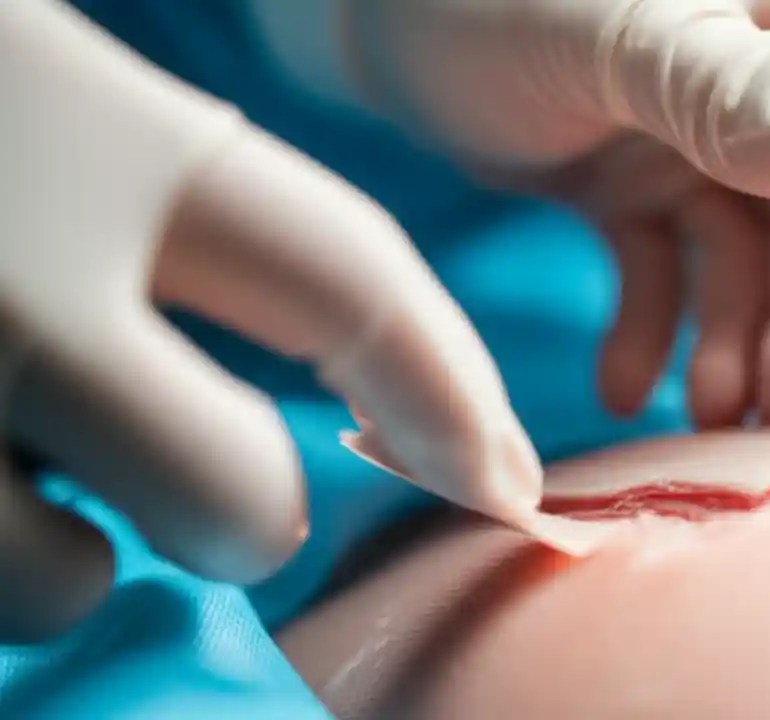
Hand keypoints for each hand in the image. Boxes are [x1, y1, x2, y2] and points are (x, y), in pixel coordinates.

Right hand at [0, 0, 539, 641]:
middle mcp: (10, 282)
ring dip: (67, 549)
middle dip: (247, 511)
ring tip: (4, 451)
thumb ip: (170, 199)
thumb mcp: (51, 80)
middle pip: (235, 496)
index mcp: (108, 139)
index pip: (356, 283)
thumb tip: (316, 369)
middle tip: (204, 472)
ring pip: (58, 585)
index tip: (505, 475)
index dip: (449, 394)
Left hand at [344, 0, 769, 429]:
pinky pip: (663, 274)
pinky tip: (621, 388)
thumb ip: (743, 84)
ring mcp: (693, 145)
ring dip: (736, 349)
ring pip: (750, 268)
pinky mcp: (629, 188)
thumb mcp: (610, 34)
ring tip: (704, 419)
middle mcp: (759, 95)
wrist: (371, 7)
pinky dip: (651, 332)